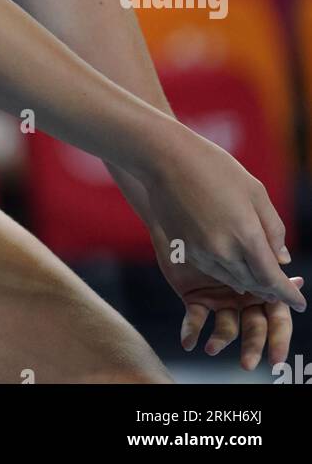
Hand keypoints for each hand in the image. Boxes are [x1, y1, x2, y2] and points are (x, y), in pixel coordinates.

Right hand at [137, 119, 305, 311]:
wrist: (165, 159)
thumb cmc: (214, 168)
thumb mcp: (254, 190)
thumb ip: (273, 227)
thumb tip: (281, 258)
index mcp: (246, 235)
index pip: (272, 278)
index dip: (288, 294)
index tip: (300, 304)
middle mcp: (224, 251)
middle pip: (253, 283)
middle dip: (269, 288)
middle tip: (280, 288)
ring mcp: (201, 253)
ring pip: (232, 280)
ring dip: (248, 281)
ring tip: (258, 278)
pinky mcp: (185, 250)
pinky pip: (213, 270)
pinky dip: (227, 271)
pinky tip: (231, 262)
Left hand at [150, 221, 303, 370]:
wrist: (183, 209)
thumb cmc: (221, 215)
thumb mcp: (248, 228)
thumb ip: (268, 244)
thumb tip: (288, 267)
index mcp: (262, 285)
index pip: (277, 316)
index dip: (279, 336)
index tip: (277, 358)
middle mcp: (243, 296)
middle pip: (254, 328)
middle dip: (253, 347)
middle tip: (247, 364)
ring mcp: (220, 298)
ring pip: (226, 327)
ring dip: (220, 341)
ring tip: (212, 347)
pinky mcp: (195, 297)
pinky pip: (195, 319)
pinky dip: (191, 331)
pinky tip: (188, 341)